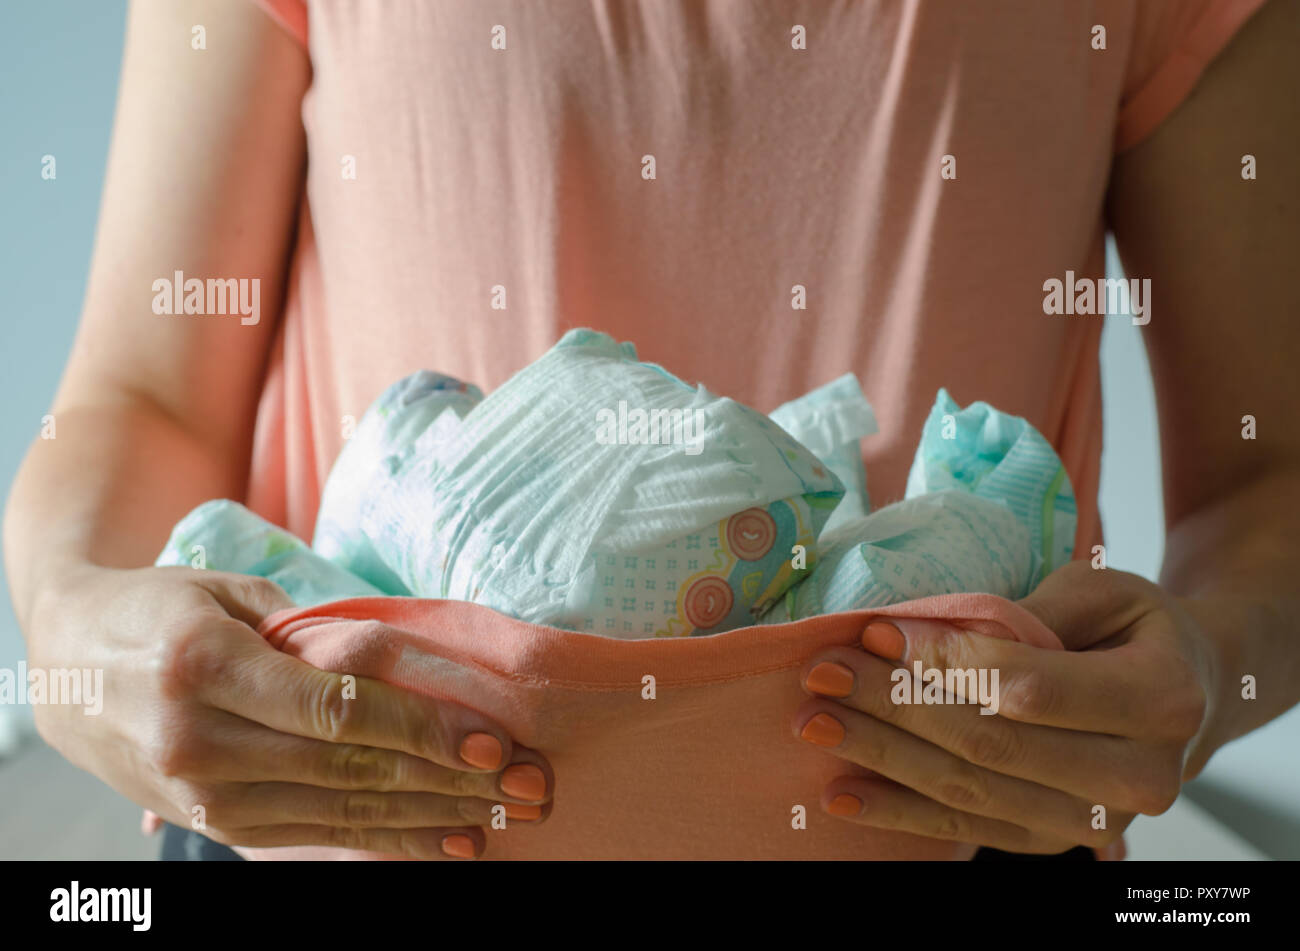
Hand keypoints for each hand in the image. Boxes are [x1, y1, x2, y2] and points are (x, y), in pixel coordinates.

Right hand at [28, 565, 551, 858]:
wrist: (65, 666)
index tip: (488, 741)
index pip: (336, 710)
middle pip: (348, 769)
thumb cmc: (159, 611)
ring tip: (498, 819)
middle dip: (445, 781)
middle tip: (521, 785)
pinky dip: (380, 843)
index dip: (420, 731)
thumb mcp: (226, 594)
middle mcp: (199, 741)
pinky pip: (312, 837)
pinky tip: (437, 841)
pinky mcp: (213, 824)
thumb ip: (310, 634)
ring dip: (427, 820)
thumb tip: (403, 669)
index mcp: (205, 667)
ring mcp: (203, 794)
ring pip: (339, 813)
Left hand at [792, 561, 1214, 853]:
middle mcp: (1138, 776)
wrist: (1186, 693)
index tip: (875, 633)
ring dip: (881, 758)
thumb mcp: (1104, 591)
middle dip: (893, 706)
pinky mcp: (1054, 843)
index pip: (1030, 688)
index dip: (945, 663)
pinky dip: (899, 814)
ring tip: (813, 722)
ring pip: (970, 792)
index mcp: (1161, 698)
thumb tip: (931, 634)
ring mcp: (1095, 822)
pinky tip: (841, 793)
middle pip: (990, 744)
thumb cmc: (1135, 628)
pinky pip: (967, 833)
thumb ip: (1032, 611)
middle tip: (822, 673)